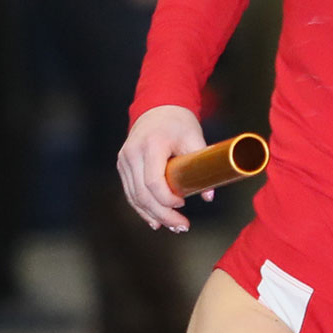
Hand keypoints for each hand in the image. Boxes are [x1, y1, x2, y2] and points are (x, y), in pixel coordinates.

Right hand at [116, 105, 209, 230]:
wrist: (158, 106)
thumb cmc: (179, 122)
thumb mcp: (195, 138)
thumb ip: (203, 164)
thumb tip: (210, 196)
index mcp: (151, 144)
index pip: (153, 181)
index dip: (167, 199)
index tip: (183, 205)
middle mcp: (133, 152)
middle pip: (142, 194)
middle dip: (162, 214)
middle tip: (182, 226)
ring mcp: (124, 159)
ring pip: (134, 197)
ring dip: (152, 215)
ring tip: (173, 227)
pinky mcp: (123, 165)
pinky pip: (131, 192)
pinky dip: (142, 208)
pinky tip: (155, 221)